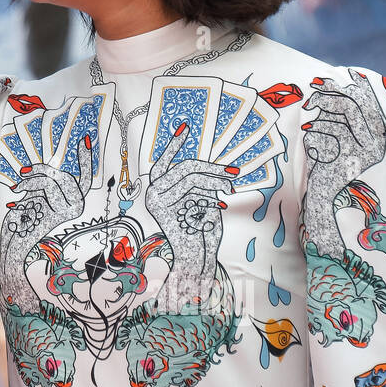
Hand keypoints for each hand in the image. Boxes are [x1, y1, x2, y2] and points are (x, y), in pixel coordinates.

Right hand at [143, 122, 237, 310]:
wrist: (195, 258)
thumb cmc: (200, 230)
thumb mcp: (199, 200)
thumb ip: (197, 183)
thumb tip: (208, 165)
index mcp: (157, 190)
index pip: (163, 162)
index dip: (174, 145)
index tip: (185, 127)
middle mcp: (152, 194)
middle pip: (183, 168)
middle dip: (211, 168)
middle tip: (233, 172)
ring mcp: (156, 201)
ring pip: (190, 178)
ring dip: (214, 181)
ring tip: (230, 188)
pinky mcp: (165, 210)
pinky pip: (193, 192)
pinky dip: (210, 197)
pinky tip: (220, 205)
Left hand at [301, 72, 385, 186]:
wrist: (323, 195)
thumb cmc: (324, 162)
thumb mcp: (334, 134)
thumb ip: (337, 113)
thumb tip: (326, 80)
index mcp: (378, 134)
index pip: (370, 100)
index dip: (355, 85)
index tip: (338, 75)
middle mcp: (380, 140)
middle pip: (357, 103)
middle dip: (331, 95)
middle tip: (310, 99)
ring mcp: (371, 149)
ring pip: (347, 112)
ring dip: (322, 114)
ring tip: (307, 126)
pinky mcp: (356, 157)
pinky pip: (336, 130)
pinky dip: (318, 130)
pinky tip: (308, 137)